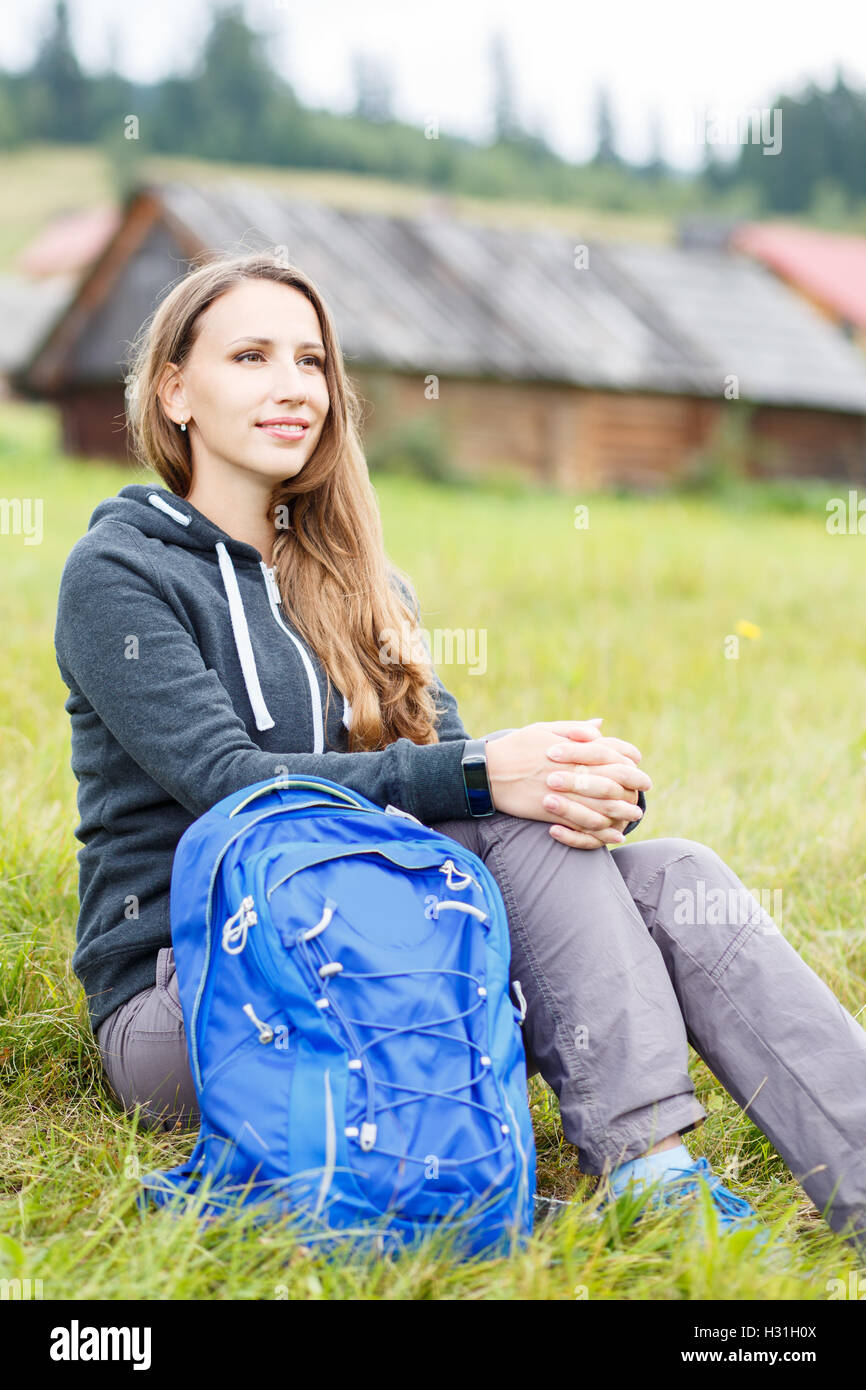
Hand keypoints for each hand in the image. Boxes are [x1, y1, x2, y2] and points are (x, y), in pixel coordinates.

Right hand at [484, 719, 649, 847]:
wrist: (486, 771)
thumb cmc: (515, 747)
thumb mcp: (544, 729)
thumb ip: (575, 728)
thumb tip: (600, 726)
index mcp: (570, 747)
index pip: (609, 751)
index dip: (627, 758)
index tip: (638, 763)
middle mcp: (570, 768)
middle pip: (612, 778)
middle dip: (633, 784)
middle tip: (645, 788)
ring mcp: (562, 791)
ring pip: (601, 804)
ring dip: (622, 810)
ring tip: (634, 815)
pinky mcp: (552, 811)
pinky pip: (582, 823)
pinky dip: (600, 830)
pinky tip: (612, 834)